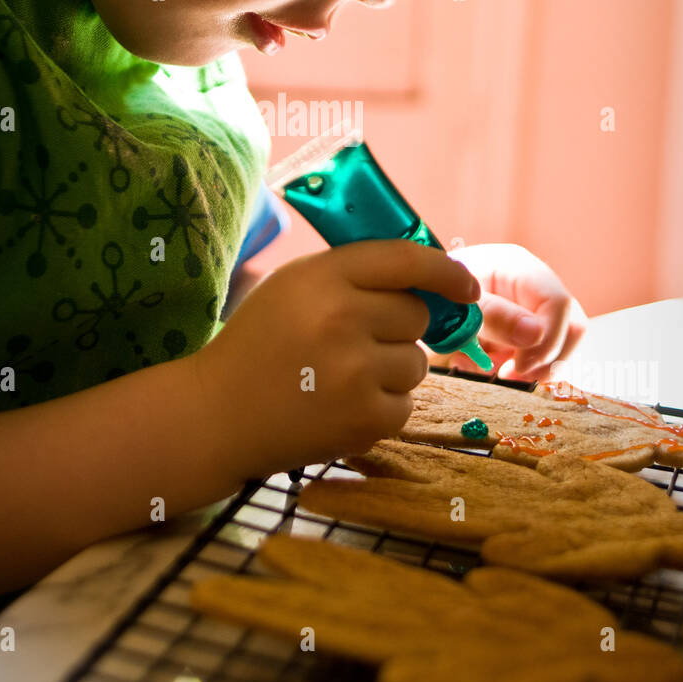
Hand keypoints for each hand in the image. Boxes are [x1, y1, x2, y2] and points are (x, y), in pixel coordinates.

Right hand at [195, 239, 479, 478]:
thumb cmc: (258, 344)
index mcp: (323, 278)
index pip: (405, 261)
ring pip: (417, 363)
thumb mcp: (292, 286)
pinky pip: (406, 404)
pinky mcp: (365, 420)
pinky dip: (381, 407)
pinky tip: (339, 406)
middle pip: (416, 315)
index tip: (465, 286)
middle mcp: (343, 320)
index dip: (444, 271)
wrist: (216, 416)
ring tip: (339, 378)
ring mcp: (356, 373)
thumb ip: (351, 273)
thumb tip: (425, 276)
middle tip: (352, 341)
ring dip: (390, 370)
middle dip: (395, 327)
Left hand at [427, 242, 586, 382]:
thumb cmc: (428, 293)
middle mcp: (531, 285)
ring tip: (492, 370)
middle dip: (547, 357)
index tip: (518, 369)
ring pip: (560, 344)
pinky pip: (538, 355)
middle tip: (510, 375)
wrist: (406, 298)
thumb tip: (537, 334)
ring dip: (532, 366)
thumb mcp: (455, 305)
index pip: (558, 303)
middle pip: (572, 325)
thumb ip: (494, 316)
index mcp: (518, 266)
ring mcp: (529, 307)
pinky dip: (515, 368)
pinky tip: (484, 366)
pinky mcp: (521, 330)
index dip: (547, 341)